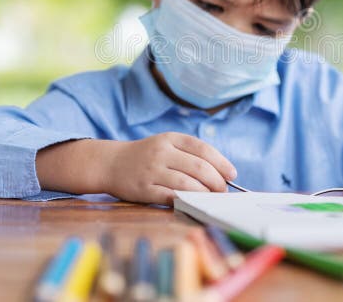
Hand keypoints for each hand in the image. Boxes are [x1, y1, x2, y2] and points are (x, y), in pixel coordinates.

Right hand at [100, 132, 237, 204]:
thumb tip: (220, 172)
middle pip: (199, 168)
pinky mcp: (144, 189)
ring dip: (205, 194)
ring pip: (188, 184)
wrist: (111, 163)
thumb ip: (189, 153)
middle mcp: (162, 152)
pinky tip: (194, 203)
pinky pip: (171, 197)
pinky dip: (186, 201)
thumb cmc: (146, 155)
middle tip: (223, 191)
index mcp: (170, 138)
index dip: (221, 162)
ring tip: (211, 198)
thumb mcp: (166, 144)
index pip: (203, 149)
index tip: (232, 174)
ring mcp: (152, 171)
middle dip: (217, 182)